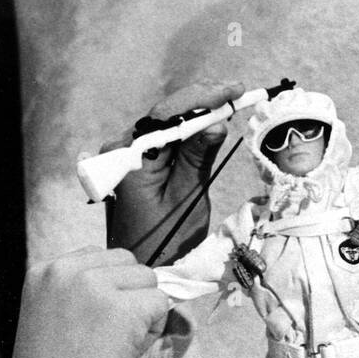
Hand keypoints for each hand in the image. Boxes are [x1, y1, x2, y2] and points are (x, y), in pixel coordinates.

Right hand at [8, 247, 169, 357]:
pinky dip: (153, 330)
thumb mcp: (48, 318)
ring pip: (147, 280)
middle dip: (128, 294)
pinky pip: (161, 304)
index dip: (109, 288)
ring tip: (116, 346)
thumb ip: (79, 295)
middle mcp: (65, 271)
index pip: (97, 256)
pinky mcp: (123, 308)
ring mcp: (94, 286)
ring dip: (143, 311)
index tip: (96, 321)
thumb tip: (131, 287)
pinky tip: (128, 353)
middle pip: (126, 261)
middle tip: (108, 336)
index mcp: (43, 271)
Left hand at [104, 80, 244, 266]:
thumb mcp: (185, 199)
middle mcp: (121, 151)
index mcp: (130, 159)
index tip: (234, 90)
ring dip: (196, 112)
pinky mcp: (136, 165)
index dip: (203, 99)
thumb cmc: (163, 243)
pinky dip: (186, 130)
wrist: (142, 267)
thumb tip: (215, 122)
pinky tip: (208, 120)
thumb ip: (196, 159)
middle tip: (237, 91)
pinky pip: (163, 140)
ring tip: (228, 100)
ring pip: (165, 125)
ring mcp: (126, 157)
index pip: (167, 116)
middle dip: (202, 101)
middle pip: (165, 115)